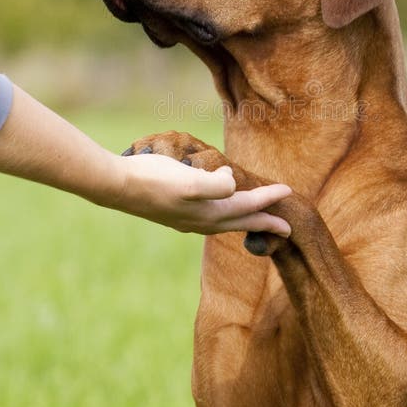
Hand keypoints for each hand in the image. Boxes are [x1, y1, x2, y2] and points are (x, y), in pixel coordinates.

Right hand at [112, 152, 291, 235]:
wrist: (118, 186)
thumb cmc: (154, 179)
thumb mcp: (189, 180)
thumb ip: (215, 185)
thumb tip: (232, 183)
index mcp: (209, 212)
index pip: (247, 205)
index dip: (269, 199)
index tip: (289, 192)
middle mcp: (201, 220)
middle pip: (241, 221)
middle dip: (264, 222)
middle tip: (287, 227)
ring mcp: (187, 219)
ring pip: (226, 222)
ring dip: (244, 219)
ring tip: (256, 218)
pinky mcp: (175, 213)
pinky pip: (210, 218)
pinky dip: (224, 214)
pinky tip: (217, 208)